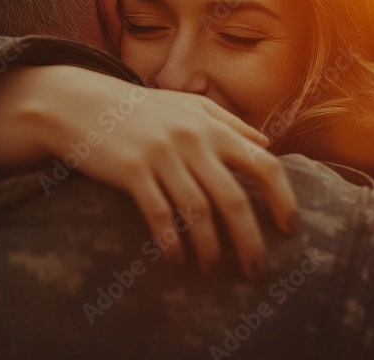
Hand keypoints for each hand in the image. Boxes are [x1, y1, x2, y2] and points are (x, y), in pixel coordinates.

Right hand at [0, 65, 298, 278]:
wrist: (84, 102)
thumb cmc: (144, 110)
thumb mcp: (191, 107)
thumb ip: (231, 125)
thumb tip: (268, 144)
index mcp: (213, 127)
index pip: (264, 164)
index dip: (283, 199)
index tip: (289, 230)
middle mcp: (193, 140)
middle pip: (233, 198)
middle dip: (249, 240)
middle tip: (257, 271)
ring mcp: (161, 155)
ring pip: (197, 212)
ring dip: (210, 249)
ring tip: (214, 271)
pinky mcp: (131, 171)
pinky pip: (159, 215)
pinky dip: (171, 243)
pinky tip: (178, 262)